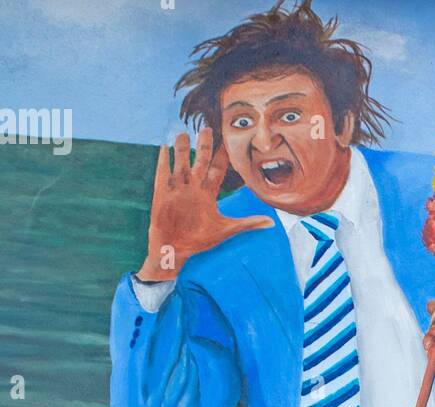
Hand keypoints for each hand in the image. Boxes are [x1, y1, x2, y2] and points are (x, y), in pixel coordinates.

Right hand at [138, 129, 272, 280]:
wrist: (177, 250)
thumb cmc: (200, 240)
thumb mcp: (227, 229)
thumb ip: (249, 223)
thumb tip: (272, 222)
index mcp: (208, 193)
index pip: (217, 170)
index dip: (222, 156)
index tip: (228, 141)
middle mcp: (193, 187)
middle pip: (199, 162)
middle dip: (203, 147)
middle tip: (208, 128)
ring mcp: (177, 189)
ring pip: (181, 165)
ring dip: (181, 150)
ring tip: (183, 133)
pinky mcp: (163, 194)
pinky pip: (163, 175)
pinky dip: (164, 162)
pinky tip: (164, 148)